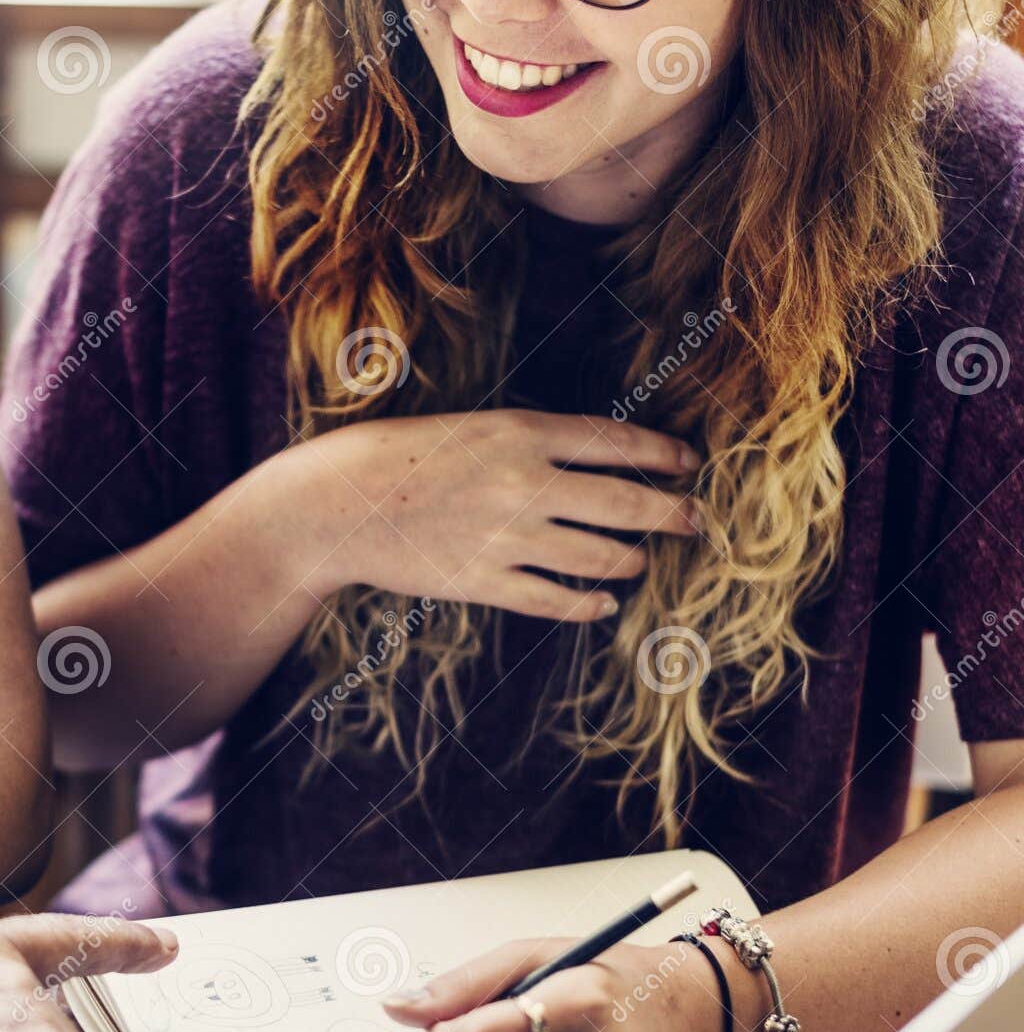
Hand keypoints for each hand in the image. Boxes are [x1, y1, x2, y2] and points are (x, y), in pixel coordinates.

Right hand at [309, 409, 700, 620]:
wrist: (335, 504)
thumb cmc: (394, 456)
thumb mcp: (467, 426)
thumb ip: (527, 441)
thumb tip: (590, 461)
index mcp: (519, 431)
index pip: (615, 440)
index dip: (661, 453)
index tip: (688, 462)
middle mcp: (524, 482)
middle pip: (627, 502)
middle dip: (672, 513)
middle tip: (696, 520)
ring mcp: (508, 535)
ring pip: (601, 557)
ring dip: (630, 561)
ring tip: (638, 561)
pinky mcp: (485, 580)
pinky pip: (557, 600)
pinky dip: (589, 605)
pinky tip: (603, 605)